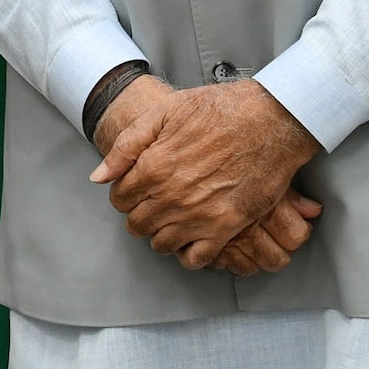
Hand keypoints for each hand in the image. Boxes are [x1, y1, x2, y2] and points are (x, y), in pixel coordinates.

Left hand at [91, 79, 319, 268]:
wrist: (269, 121)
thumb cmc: (219, 110)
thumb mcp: (163, 113)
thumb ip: (126, 146)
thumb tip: (99, 176)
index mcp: (153, 167)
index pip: (119, 198)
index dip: (123, 194)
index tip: (133, 190)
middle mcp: (171, 196)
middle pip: (137, 224)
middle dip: (138, 215)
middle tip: (150, 205)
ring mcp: (198, 215)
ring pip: (161, 244)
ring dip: (160, 234)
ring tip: (169, 220)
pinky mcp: (226, 227)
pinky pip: (195, 258)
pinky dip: (187, 253)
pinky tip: (190, 237)